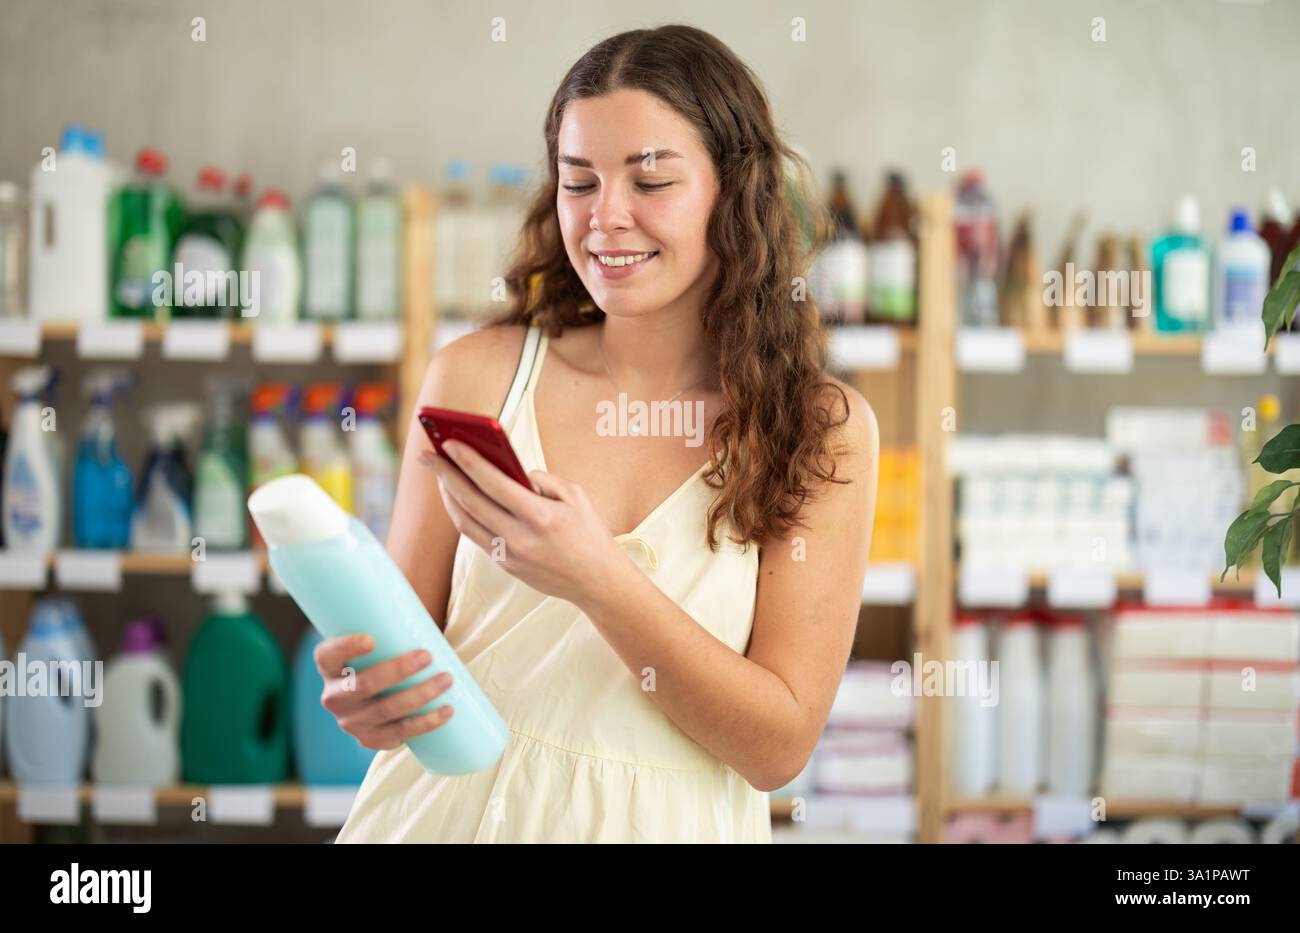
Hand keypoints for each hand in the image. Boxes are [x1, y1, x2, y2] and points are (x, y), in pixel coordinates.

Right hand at [314, 634, 454, 750]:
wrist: (380, 696)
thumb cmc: (384, 655)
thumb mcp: (377, 641)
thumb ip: (390, 626)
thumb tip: (424, 602)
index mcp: (329, 666)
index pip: (328, 655)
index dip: (346, 648)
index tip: (372, 639)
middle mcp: (334, 697)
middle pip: (363, 685)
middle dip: (397, 671)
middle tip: (427, 656)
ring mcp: (351, 722)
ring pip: (385, 710)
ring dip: (419, 695)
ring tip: (447, 679)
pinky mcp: (371, 739)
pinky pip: (399, 733)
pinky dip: (426, 723)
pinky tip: (447, 711)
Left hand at [421, 439, 628, 605]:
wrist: (596, 582)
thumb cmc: (589, 534)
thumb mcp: (575, 496)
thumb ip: (543, 480)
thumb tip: (512, 472)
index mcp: (539, 516)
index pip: (493, 483)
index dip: (468, 461)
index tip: (449, 443)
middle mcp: (519, 537)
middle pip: (470, 501)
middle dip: (445, 475)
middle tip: (428, 456)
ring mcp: (509, 555)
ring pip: (465, 522)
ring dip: (448, 496)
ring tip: (440, 476)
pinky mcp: (505, 565)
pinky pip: (475, 535)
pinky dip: (464, 514)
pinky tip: (459, 499)